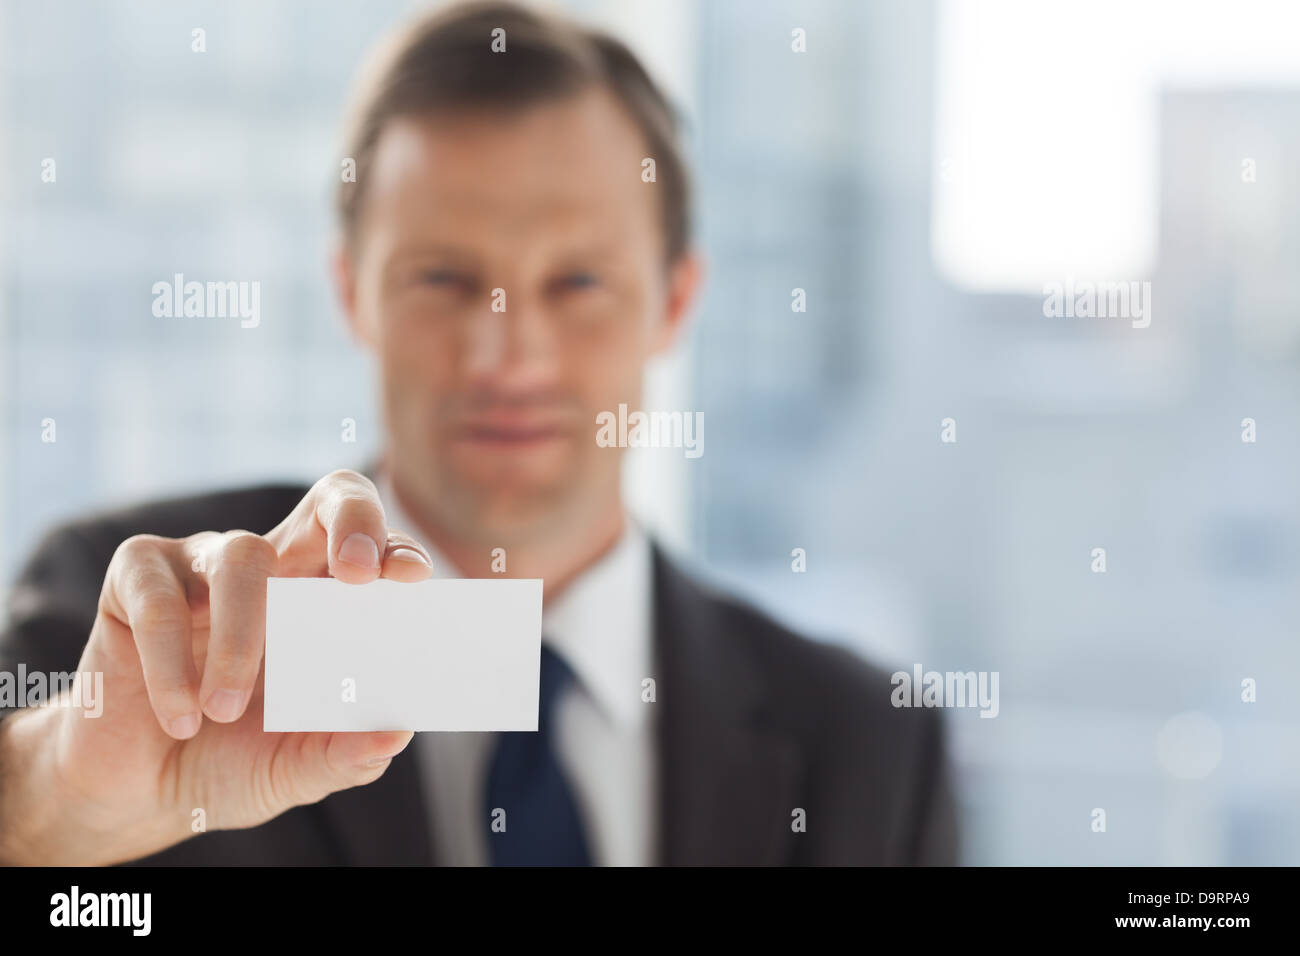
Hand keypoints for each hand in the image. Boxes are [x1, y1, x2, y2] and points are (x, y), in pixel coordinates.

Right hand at [0, 469, 431, 864]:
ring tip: (225, 710)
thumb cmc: (230, 764)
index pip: (375, 550)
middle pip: (330, 500)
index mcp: (326, 604)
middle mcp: (276, 570)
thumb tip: (397, 733)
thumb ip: (345, 756)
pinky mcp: (137, 579)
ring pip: (243, 556)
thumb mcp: (295, 771)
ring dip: (242, 637)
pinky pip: (160, 598)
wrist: (136, 793)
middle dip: (354, 519)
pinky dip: (171, 662)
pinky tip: (181, 718)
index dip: (396, 550)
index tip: (410, 579)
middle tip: (358, 575)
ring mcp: (206, 566)